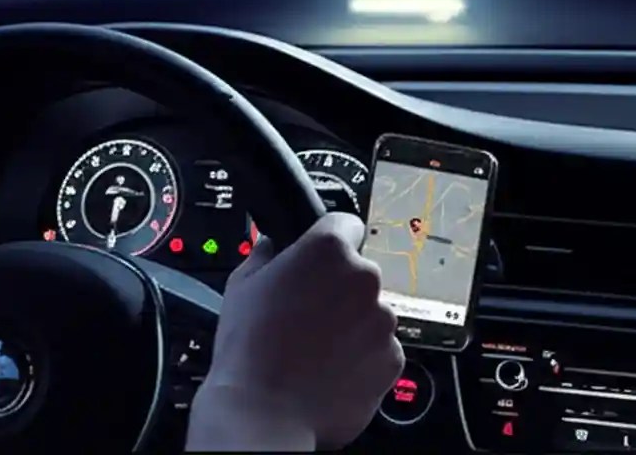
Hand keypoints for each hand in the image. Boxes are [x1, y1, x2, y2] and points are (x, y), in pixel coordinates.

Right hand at [187, 212, 403, 451]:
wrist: (264, 411)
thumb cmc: (249, 347)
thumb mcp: (243, 283)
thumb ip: (266, 253)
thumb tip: (273, 244)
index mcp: (329, 249)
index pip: (346, 224)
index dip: (331, 241)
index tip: (321, 260)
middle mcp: (364, 278)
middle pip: (360, 273)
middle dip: (340, 289)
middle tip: (308, 314)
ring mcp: (383, 319)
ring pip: (371, 312)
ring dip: (352, 324)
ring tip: (315, 348)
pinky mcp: (393, 356)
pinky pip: (380, 348)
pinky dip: (362, 356)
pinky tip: (330, 369)